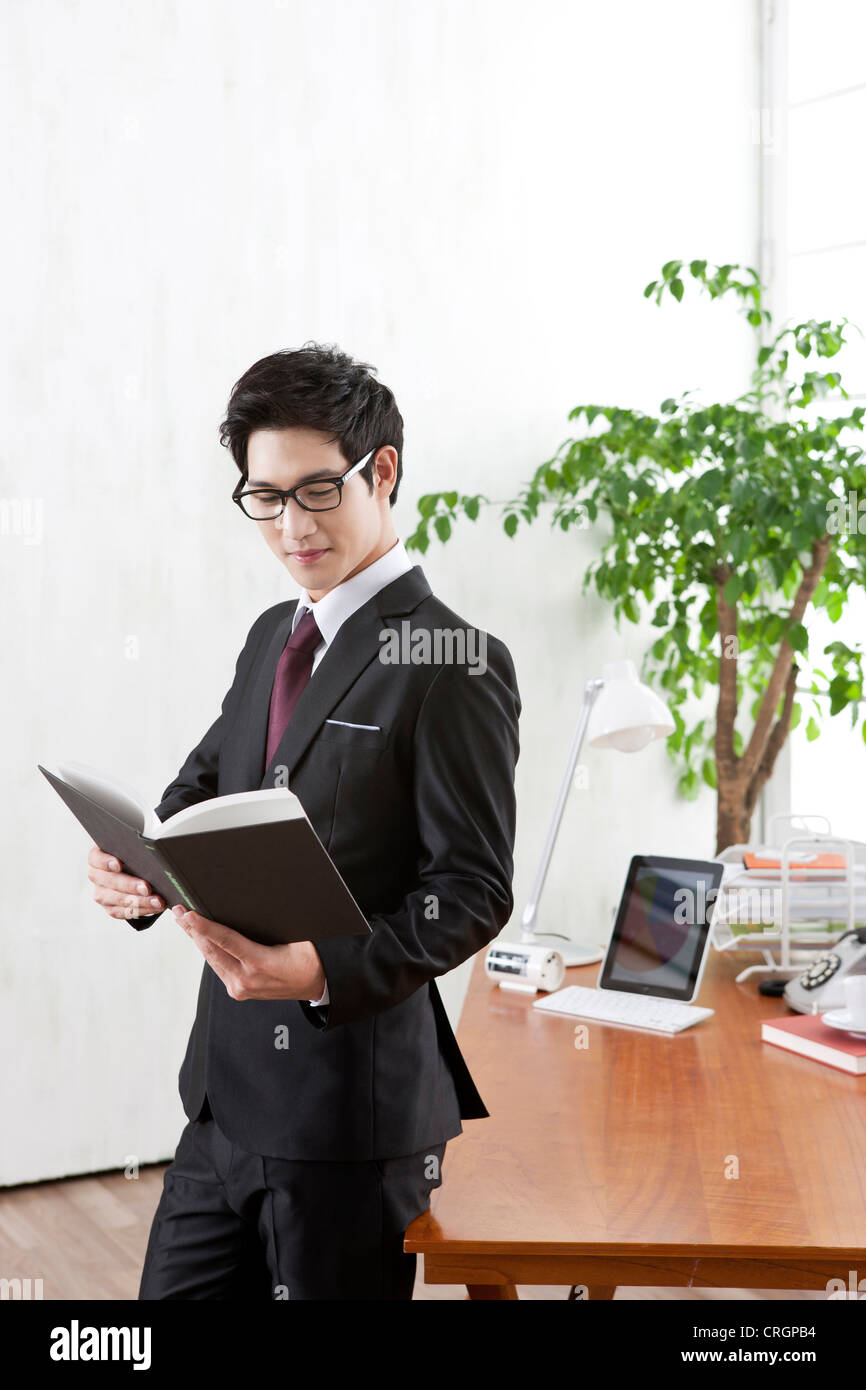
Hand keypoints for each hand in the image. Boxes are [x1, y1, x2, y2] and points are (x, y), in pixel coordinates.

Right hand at [88, 844, 164, 919]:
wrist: (138, 870)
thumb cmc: (136, 854)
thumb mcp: (134, 847)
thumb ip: (137, 847)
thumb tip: (152, 850)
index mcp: (99, 856)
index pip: (95, 858)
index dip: (105, 862)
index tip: (118, 864)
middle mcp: (97, 875)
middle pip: (108, 881)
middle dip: (129, 885)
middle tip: (147, 887)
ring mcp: (102, 893)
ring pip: (116, 899)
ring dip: (139, 901)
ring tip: (157, 901)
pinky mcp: (110, 907)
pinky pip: (123, 912)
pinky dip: (141, 910)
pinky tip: (155, 907)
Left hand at [172, 905, 325, 1000]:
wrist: (318, 983)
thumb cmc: (310, 958)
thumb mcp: (296, 935)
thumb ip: (270, 923)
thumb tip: (250, 905)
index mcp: (260, 964)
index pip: (225, 941)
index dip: (204, 927)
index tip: (188, 915)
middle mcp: (246, 980)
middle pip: (211, 950)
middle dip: (192, 929)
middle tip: (178, 911)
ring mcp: (240, 988)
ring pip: (211, 959)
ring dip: (197, 939)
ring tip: (183, 921)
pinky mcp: (238, 991)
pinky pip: (218, 967)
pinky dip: (208, 951)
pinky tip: (200, 939)